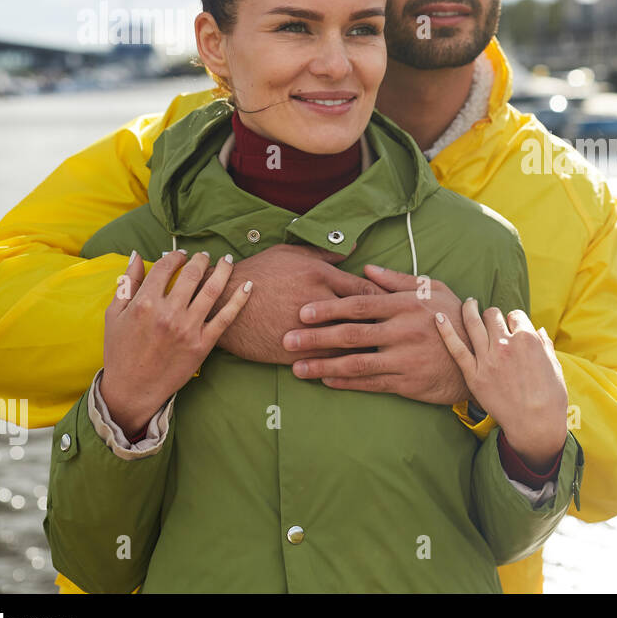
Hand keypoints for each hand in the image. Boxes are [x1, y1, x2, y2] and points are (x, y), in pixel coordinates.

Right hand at [101, 250, 251, 438]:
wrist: (133, 388)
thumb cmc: (121, 351)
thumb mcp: (115, 315)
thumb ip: (127, 283)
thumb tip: (137, 255)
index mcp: (145, 304)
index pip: (166, 268)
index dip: (176, 256)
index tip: (182, 255)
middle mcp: (168, 314)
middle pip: (193, 275)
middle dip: (201, 260)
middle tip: (205, 256)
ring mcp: (188, 329)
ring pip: (212, 290)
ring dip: (223, 271)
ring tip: (227, 261)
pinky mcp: (203, 344)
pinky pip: (226, 318)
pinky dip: (239, 299)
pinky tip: (248, 285)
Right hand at [209, 244, 381, 363]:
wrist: (220, 301)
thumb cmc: (258, 272)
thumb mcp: (290, 254)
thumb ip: (324, 253)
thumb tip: (353, 250)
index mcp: (320, 275)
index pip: (366, 289)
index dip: (384, 299)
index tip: (393, 307)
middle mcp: (318, 301)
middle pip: (364, 318)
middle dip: (382, 326)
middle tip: (397, 333)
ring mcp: (306, 329)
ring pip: (348, 343)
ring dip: (365, 349)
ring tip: (381, 353)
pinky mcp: (294, 350)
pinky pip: (325, 360)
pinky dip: (340, 364)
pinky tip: (352, 367)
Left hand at [287, 265, 470, 405]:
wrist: (480, 357)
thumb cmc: (453, 318)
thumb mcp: (433, 289)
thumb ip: (398, 279)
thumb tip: (367, 268)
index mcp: (406, 305)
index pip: (360, 304)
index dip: (329, 308)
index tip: (302, 311)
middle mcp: (404, 330)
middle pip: (351, 334)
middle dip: (315, 337)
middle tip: (287, 340)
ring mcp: (405, 358)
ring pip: (356, 363)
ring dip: (323, 366)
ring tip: (297, 368)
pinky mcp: (408, 382)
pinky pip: (371, 383)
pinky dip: (346, 383)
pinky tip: (326, 382)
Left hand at [433, 300, 567, 468]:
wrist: (535, 424)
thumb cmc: (551, 398)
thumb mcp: (555, 366)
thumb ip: (545, 345)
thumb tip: (540, 331)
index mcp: (528, 339)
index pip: (516, 315)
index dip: (514, 320)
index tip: (512, 327)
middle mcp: (506, 344)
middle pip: (493, 315)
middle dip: (493, 315)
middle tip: (491, 319)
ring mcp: (488, 359)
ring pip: (474, 323)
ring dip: (469, 310)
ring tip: (468, 304)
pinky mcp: (474, 375)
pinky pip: (456, 348)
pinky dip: (445, 331)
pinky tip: (438, 317)